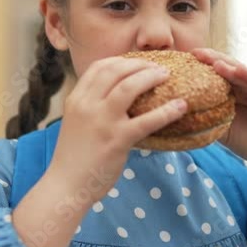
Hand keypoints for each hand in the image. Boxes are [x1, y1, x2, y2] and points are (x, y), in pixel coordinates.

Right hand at [14, 57, 188, 246]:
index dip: (121, 60)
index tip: (137, 63)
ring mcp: (102, 121)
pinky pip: (147, 120)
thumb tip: (118, 98)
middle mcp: (87, 105)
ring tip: (167, 77)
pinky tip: (181, 107)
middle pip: (116, 70)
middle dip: (140, 64)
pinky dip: (167, 111)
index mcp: (76, 99)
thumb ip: (91, 107)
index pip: (98, 67)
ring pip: (130, 86)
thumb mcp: (76, 123)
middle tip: (157, 68)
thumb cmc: (74, 157)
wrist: (66, 186)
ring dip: (152, 77)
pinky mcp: (117, 140)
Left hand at [190, 48, 246, 166]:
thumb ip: (207, 117)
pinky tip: (236, 70)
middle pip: (227, 68)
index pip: (215, 74)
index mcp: (233, 92)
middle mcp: (246, 86)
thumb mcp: (222, 127)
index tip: (182, 61)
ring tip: (211, 60)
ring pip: (241, 72)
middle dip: (211, 59)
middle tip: (194, 53)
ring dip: (227, 64)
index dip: (200, 67)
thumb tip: (179, 113)